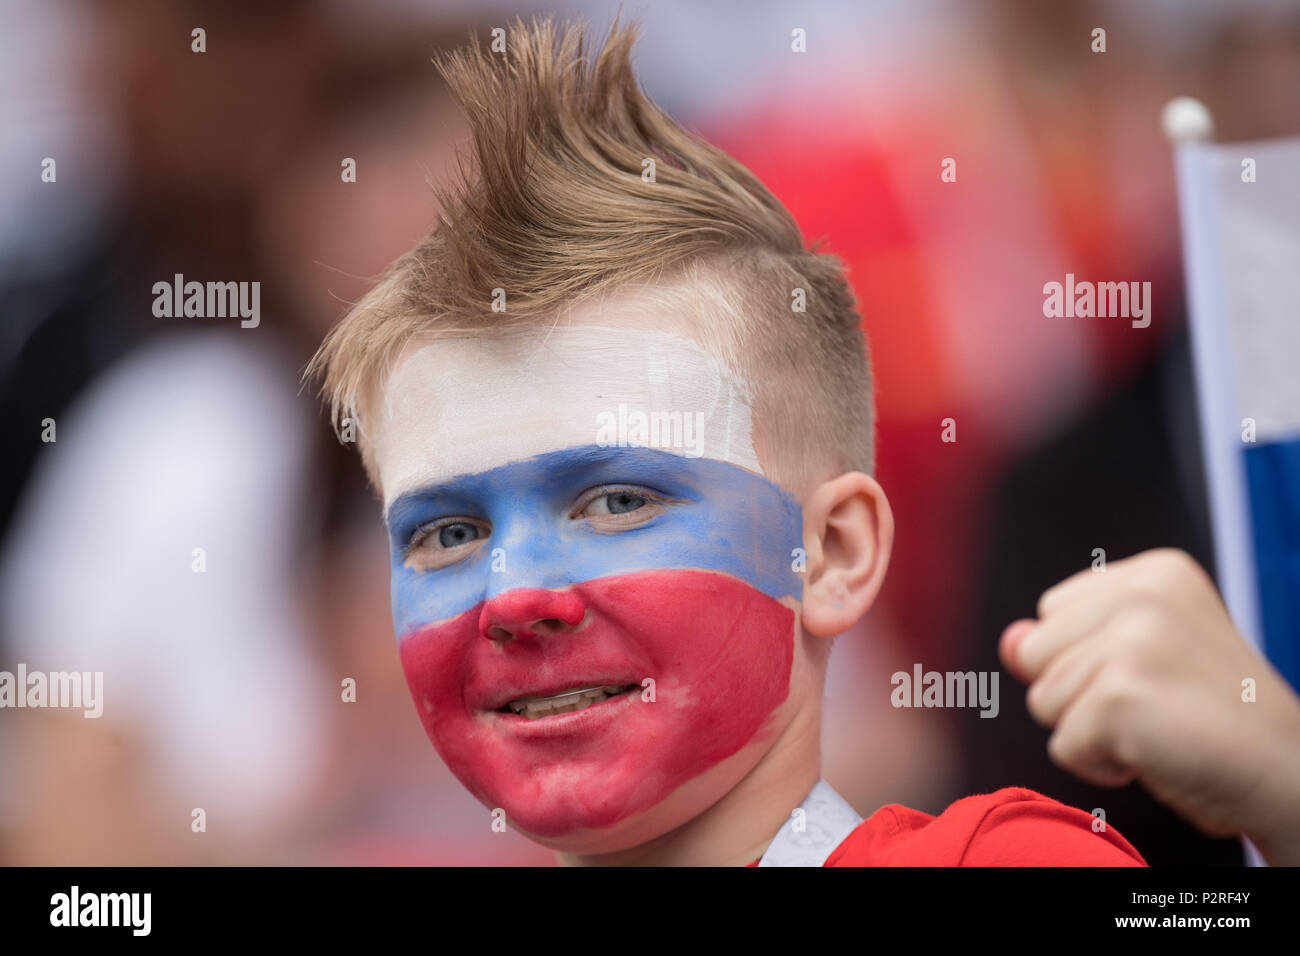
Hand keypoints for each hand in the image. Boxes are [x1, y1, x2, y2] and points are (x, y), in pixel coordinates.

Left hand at [1000, 548, 1299, 864]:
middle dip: (1079, 695)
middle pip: (1033, 653)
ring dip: (1091, 732)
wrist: (1291, 776)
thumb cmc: (1216, 719)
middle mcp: (1142, 594)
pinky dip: (1102, 766)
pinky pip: (1062, 745)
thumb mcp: (1142, 660)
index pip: (1051, 611)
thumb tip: (1009, 641)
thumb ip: (1069, 641)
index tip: (1156, 676)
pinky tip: (1158, 755)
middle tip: (1156, 708)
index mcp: (1152, 573)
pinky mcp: (1119, 695)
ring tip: (1158, 728)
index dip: (1088, 660)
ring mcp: (1131, 642)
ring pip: (1041, 701)